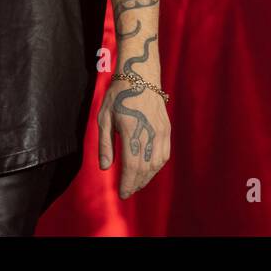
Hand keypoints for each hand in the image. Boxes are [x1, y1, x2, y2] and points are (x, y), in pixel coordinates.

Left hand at [97, 77, 170, 199]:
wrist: (140, 76)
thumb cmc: (118, 95)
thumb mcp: (104, 117)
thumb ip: (105, 144)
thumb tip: (105, 168)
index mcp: (131, 129)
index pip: (132, 165)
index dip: (128, 183)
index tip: (122, 194)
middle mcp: (149, 132)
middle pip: (145, 167)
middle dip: (136, 183)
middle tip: (127, 192)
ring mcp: (160, 130)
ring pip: (156, 163)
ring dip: (147, 177)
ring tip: (136, 183)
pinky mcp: (166, 129)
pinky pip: (164, 154)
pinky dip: (156, 166)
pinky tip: (148, 170)